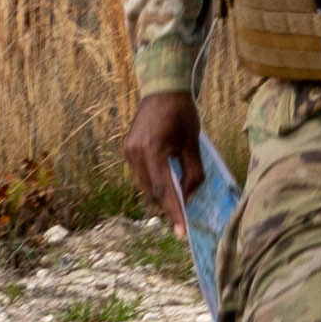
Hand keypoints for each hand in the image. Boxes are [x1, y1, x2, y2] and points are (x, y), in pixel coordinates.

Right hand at [122, 90, 206, 214]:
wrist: (162, 89)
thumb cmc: (182, 114)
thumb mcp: (193, 144)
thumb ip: (193, 172)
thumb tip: (188, 197)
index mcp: (153, 150)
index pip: (163, 190)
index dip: (174, 212)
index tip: (182, 232)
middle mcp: (135, 153)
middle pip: (151, 191)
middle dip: (167, 204)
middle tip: (183, 216)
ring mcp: (128, 151)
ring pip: (144, 184)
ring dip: (160, 193)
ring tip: (177, 197)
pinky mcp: (127, 149)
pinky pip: (141, 173)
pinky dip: (153, 180)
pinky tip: (166, 180)